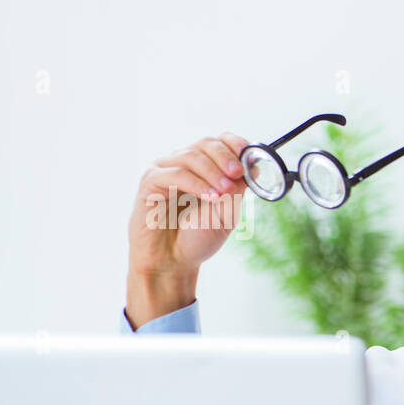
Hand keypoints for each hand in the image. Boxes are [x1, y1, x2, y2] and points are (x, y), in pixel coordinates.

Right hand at [125, 133, 249, 326]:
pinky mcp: (150, 182)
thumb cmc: (198, 237)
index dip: (234, 144)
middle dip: (225, 156)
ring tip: (224, 192)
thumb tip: (254, 167)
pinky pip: (174, 174)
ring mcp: (165, 171)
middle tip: (238, 172)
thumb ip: (238, 188)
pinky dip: (195, 183)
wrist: (173, 262)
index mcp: (204, 168)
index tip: (249, 154)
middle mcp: (184, 165)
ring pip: (191, 156)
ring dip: (212, 172)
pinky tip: (209, 197)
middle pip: (205, 144)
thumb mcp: (227, 212)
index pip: (218, 142)